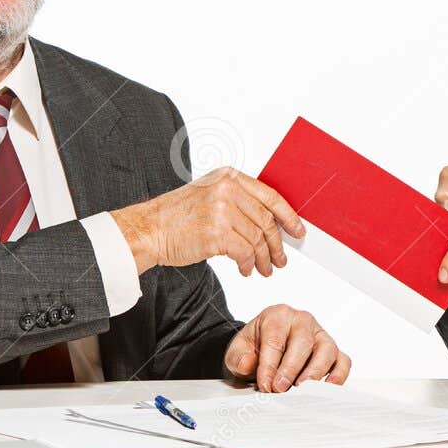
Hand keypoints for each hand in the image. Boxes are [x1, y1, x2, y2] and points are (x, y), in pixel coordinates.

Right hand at [112, 167, 305, 277]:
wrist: (150, 229)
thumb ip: (238, 201)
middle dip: (276, 245)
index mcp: (229, 177)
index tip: (297, 231)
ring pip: (257, 238)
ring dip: (263, 259)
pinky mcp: (215, 232)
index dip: (288, 216)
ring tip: (264, 269)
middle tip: (280, 260)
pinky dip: (248, 264)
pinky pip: (244, 252)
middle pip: (266, 220)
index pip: (269, 196)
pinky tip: (246, 270)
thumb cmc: (178, 217)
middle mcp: (227, 189)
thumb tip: (269, 223)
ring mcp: (221, 209)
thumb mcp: (210, 195)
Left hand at [223, 304, 351, 392]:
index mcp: (278, 315)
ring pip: (326, 349)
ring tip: (302, 389)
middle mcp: (302, 320)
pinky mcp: (332, 351)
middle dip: (291, 368)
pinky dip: (339, 374)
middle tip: (280, 389)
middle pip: (303, 342)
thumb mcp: (237, 350)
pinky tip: (328, 387)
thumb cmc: (253, 347)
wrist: (262, 349)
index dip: (269, 364)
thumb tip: (248, 363)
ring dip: (315, 371)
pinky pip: (342, 360)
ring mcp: (320, 335)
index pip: (275, 339)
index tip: (265, 384)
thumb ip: (238, 357)